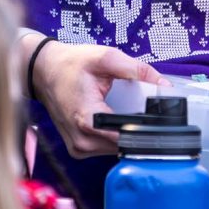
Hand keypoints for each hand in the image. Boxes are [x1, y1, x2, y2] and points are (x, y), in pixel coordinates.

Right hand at [31, 41, 164, 156]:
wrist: (43, 71)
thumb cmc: (70, 64)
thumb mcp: (105, 58)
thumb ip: (137, 70)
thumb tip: (165, 85)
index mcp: (87, 119)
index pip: (127, 136)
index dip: (147, 128)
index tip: (160, 118)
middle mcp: (81, 140)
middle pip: (124, 145)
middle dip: (138, 129)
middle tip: (145, 109)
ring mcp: (79, 148)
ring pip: (117, 149)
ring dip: (126, 133)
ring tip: (127, 111)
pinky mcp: (79, 150)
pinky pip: (106, 148)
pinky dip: (114, 134)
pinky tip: (114, 118)